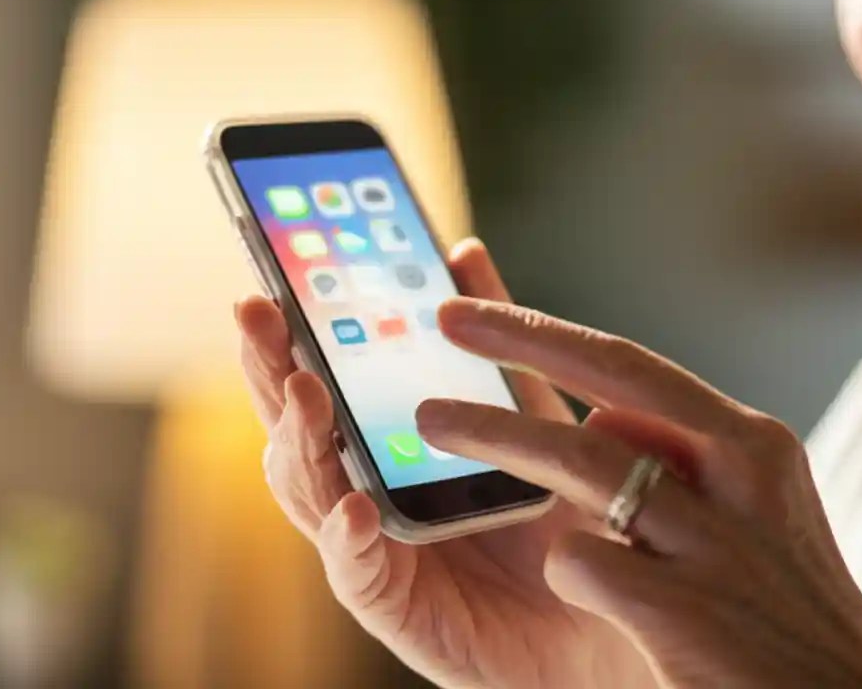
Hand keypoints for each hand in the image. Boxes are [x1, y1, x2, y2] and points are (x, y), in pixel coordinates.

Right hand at [235, 239, 655, 688]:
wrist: (602, 609)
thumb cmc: (553, 512)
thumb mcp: (526, 409)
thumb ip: (491, 338)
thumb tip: (461, 251)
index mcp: (379, 443)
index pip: (315, 379)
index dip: (287, 334)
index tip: (272, 275)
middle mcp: (359, 489)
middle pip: (295, 427)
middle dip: (271, 367)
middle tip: (259, 310)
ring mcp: (368, 547)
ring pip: (310, 491)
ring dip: (302, 440)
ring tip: (307, 390)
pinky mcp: (392, 604)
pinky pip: (357, 570)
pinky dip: (349, 537)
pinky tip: (357, 507)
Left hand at [413, 298, 861, 688]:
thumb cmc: (789, 616)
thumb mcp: (758, 517)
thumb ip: (687, 464)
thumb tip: (605, 417)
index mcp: (752, 445)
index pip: (635, 366)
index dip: (553, 330)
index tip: (483, 302)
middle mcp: (743, 473)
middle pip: (610, 379)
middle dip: (520, 337)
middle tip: (448, 316)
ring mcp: (716, 539)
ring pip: (581, 456)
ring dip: (498, 435)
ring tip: (430, 425)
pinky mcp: (687, 610)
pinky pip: (582, 562)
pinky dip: (567, 571)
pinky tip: (591, 600)